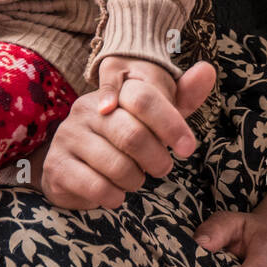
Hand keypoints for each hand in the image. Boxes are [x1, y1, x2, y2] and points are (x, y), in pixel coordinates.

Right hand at [40, 60, 216, 210]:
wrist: (70, 170)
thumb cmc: (120, 143)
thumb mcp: (154, 120)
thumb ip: (181, 98)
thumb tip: (209, 70)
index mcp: (110, 94)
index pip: (143, 98)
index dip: (171, 124)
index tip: (187, 148)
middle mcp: (85, 110)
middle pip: (133, 135)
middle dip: (157, 160)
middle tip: (162, 169)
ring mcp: (68, 137)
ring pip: (117, 165)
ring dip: (135, 181)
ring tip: (134, 180)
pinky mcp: (57, 166)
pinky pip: (97, 186)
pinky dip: (114, 196)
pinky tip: (115, 194)